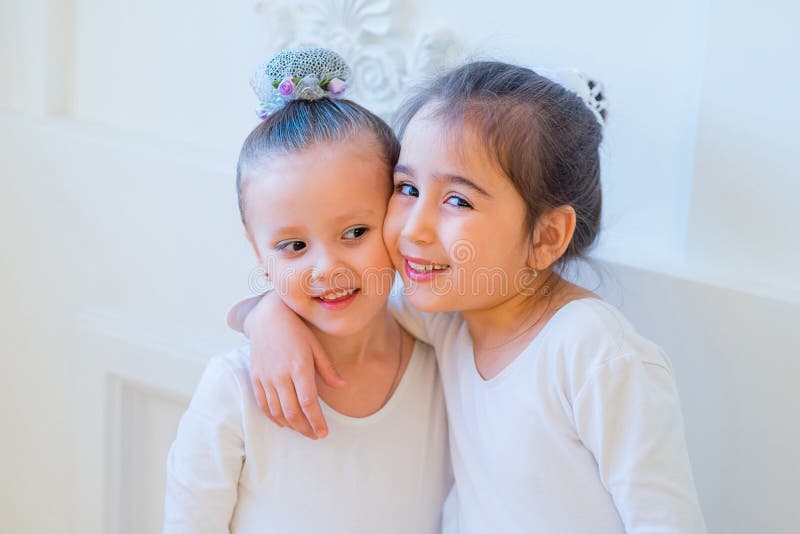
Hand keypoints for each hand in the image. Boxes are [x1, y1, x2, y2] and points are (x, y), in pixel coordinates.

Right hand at [242, 292, 344, 438]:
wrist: (266, 317)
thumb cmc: (296, 330)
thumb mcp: (316, 346)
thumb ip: (328, 369)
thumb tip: (342, 386)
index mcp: (299, 366)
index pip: (308, 402)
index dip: (316, 421)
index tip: (324, 432)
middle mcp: (281, 374)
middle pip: (292, 411)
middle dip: (305, 428)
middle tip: (315, 435)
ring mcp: (266, 377)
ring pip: (277, 411)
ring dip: (291, 425)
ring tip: (303, 430)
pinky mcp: (256, 377)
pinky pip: (263, 404)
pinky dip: (273, 417)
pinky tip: (283, 422)